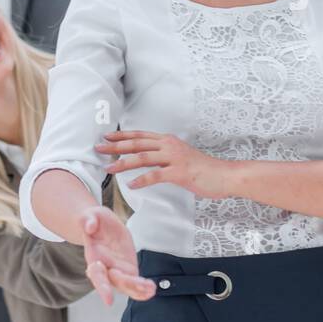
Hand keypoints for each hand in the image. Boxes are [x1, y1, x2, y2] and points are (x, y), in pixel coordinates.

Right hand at [80, 206, 155, 303]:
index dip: (103, 287)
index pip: (97, 274)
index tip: (109, 301)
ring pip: (126, 286)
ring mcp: (117, 270)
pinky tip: (152, 290)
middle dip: (128, 285)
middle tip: (142, 285)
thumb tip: (89, 226)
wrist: (100, 225)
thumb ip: (88, 220)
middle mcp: (105, 268)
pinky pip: (134, 283)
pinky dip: (142, 289)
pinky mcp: (127, 269)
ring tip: (151, 290)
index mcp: (94, 257)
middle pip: (115, 282)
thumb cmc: (93, 221)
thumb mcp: (90, 215)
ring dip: (138, 290)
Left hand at [98, 131, 228, 198]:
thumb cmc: (203, 169)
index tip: (106, 137)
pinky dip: (141, 180)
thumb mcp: (181, 156)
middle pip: (137, 143)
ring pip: (143, 157)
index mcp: (168, 141)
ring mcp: (174, 158)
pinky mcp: (179, 173)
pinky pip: (156, 175)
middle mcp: (169, 146)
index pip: (141, 136)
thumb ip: (165, 155)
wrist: (224, 175)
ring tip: (109, 168)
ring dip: (123, 163)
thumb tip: (148, 157)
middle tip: (98, 148)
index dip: (122, 135)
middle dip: (116, 146)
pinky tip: (131, 185)